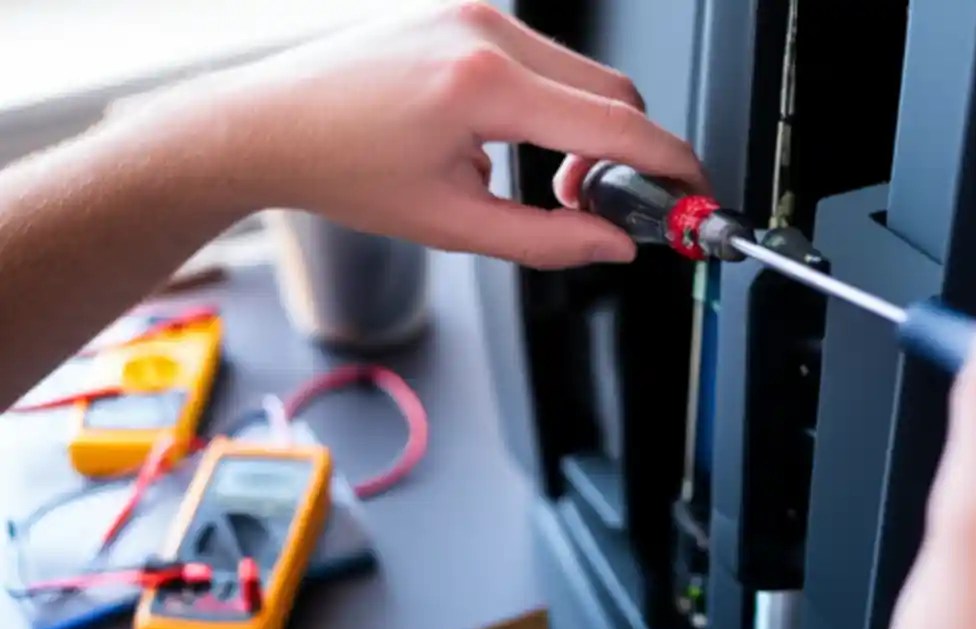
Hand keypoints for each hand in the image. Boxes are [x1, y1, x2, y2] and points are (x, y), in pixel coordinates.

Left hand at [111, 1, 705, 267]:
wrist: (268, 126)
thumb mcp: (454, 226)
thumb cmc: (339, 169)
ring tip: (549, 178)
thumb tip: (613, 244)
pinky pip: (541, 57)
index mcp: (483, 85)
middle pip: (612, 90)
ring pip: (580, 73)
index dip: (670, 164)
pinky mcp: (462, 12)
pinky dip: (551, 102)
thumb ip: (549, 241)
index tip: (692, 191)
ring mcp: (473, 14)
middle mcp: (485, 32)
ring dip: (587, 128)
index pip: (617, 124)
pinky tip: (514, 139)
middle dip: (629, 151)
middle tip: (607, 203)